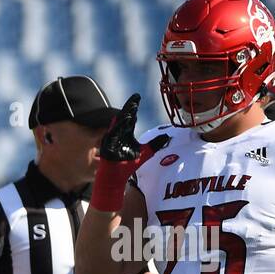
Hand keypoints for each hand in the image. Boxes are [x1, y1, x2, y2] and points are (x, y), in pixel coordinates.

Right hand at [91, 95, 170, 211]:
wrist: (116, 177)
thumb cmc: (128, 165)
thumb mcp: (146, 152)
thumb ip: (155, 144)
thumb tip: (167, 136)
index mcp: (126, 133)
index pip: (131, 117)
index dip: (135, 107)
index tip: (139, 97)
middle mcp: (119, 133)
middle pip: (125, 117)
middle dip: (130, 107)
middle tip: (136, 97)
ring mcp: (112, 138)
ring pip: (119, 123)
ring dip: (125, 114)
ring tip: (132, 105)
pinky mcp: (107, 144)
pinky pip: (113, 133)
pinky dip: (118, 126)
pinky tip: (125, 119)